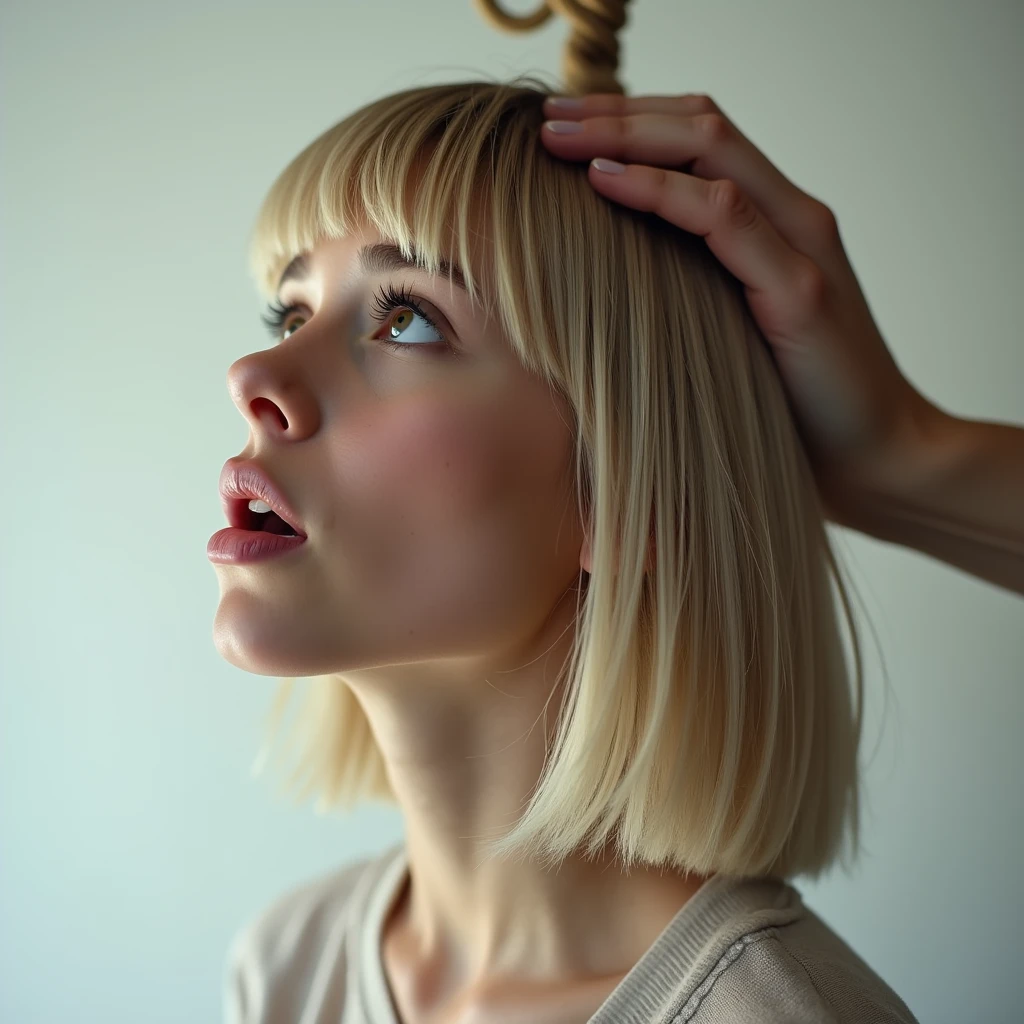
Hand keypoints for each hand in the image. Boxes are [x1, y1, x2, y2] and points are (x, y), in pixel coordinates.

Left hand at [539, 92, 939, 521]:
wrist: (871, 458)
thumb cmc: (789, 407)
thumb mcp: (724, 334)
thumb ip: (686, 293)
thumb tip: (597, 286)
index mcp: (771, 223)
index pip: (698, 139)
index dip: (629, 121)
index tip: (556, 128)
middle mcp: (790, 216)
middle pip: (698, 125)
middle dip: (615, 112)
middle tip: (545, 116)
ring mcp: (801, 244)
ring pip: (710, 148)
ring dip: (626, 135)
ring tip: (556, 137)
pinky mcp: (800, 288)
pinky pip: (724, 215)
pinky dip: (659, 190)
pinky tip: (604, 181)